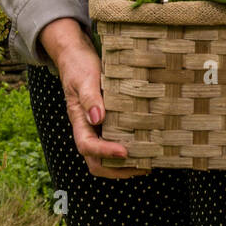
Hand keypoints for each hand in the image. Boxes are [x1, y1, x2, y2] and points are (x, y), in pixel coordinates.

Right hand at [54, 29, 151, 180]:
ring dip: (124, 165)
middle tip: (142, 167)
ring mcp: (97, 127)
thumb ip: (90, 98)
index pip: (87, 146)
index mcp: (79, 120)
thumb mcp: (84, 78)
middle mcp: (87, 128)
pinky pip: (115, 142)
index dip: (105, 153)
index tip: (125, 152)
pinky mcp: (108, 122)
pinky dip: (130, 150)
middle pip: (95, 161)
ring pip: (105, 157)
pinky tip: (147, 146)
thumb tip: (97, 119)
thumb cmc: (79, 66)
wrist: (76, 56)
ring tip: (148, 162)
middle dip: (117, 170)